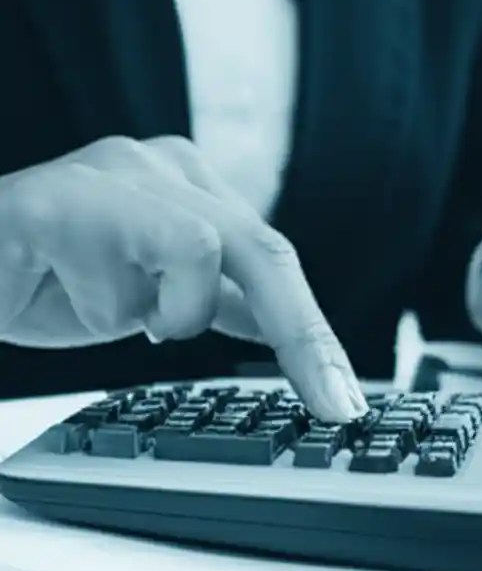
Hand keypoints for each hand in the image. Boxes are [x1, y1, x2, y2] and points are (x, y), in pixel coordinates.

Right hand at [0, 136, 367, 421]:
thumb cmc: (50, 279)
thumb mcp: (155, 298)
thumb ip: (221, 303)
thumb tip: (293, 338)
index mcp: (191, 186)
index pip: (275, 259)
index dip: (314, 332)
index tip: (343, 396)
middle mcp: (161, 168)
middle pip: (264, 250)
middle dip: (303, 337)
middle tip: (331, 402)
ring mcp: (110, 174)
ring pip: (197, 258)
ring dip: (161, 313)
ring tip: (106, 307)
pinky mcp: (55, 200)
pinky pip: (116, 275)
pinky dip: (99, 308)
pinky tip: (58, 291)